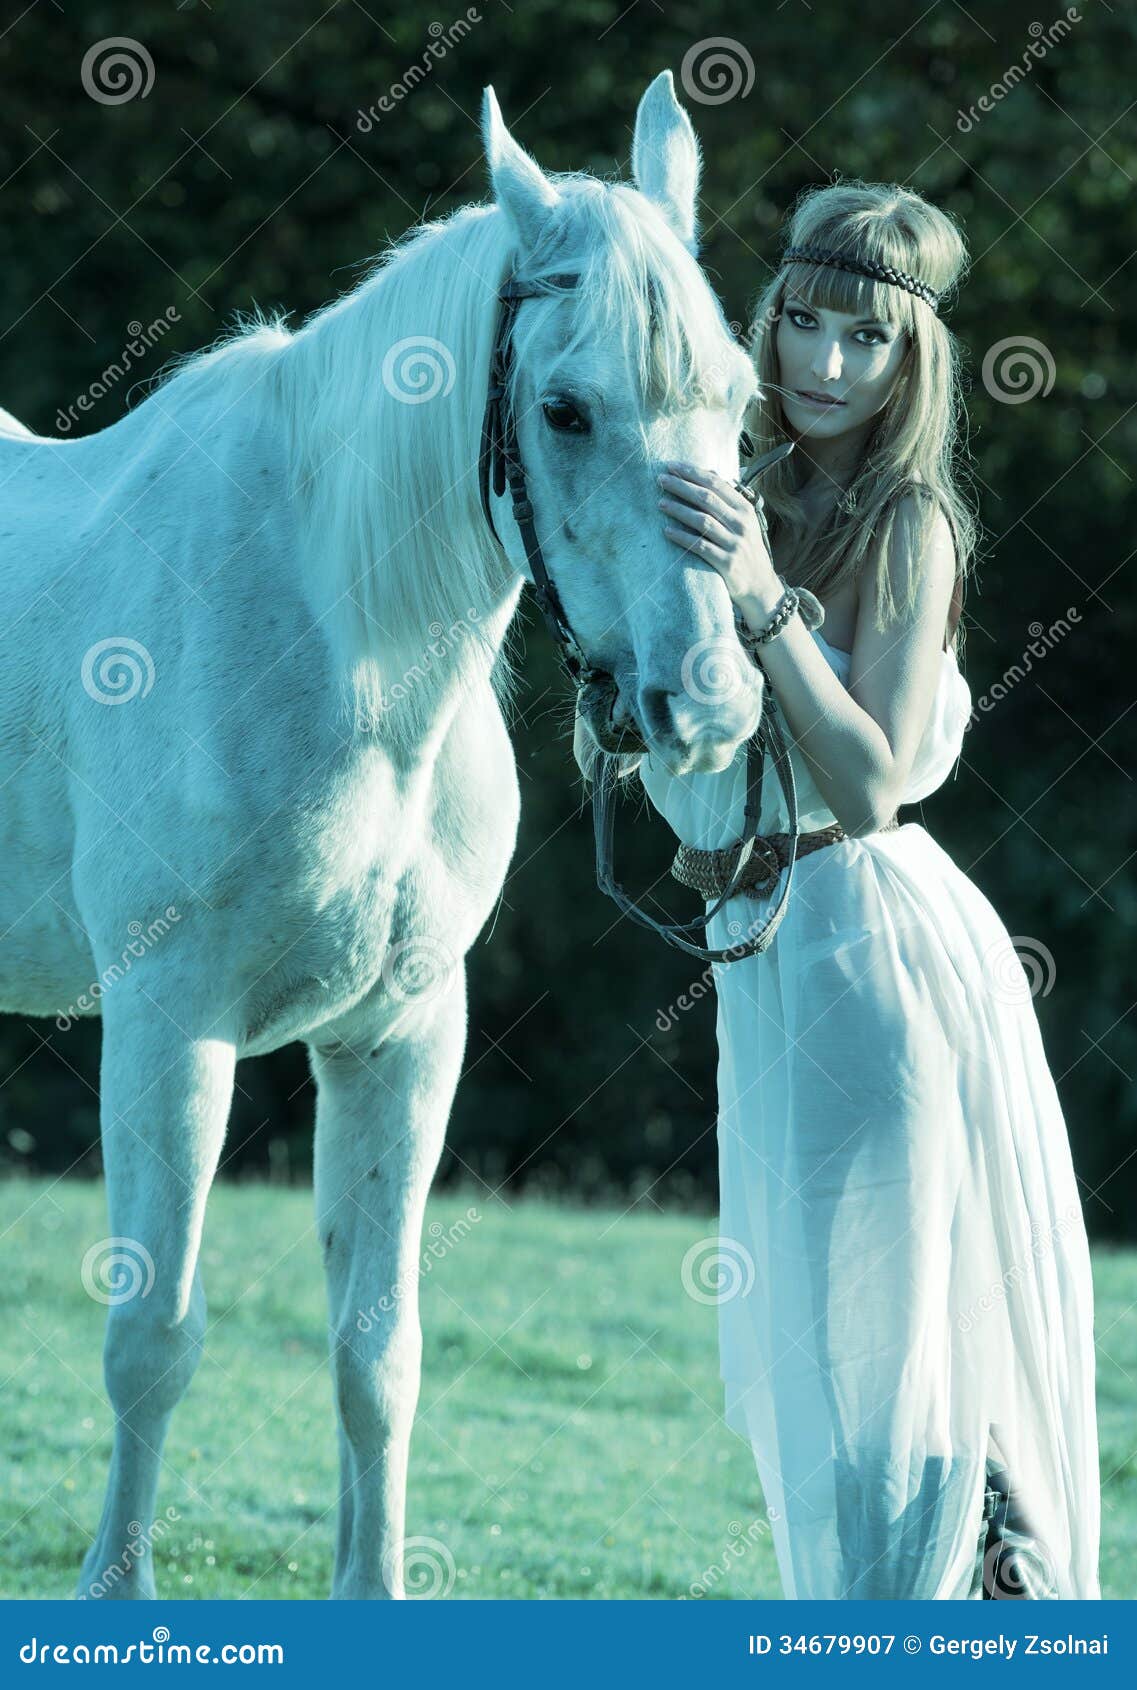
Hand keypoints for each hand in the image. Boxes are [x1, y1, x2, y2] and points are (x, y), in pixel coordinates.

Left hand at [657, 460, 778, 612]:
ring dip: (679, 510)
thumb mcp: (744, 523)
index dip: (693, 473)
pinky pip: (700, 547)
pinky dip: (682, 538)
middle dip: (682, 486)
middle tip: (660, 479)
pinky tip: (667, 531)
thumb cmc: (746, 550)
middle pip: (707, 499)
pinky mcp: (727, 564)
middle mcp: (741, 524)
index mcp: (744, 510)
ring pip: (702, 521)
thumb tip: (708, 473)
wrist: (760, 587)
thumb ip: (727, 500)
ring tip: (660, 503)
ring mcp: (735, 544)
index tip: (672, 466)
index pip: (716, 484)